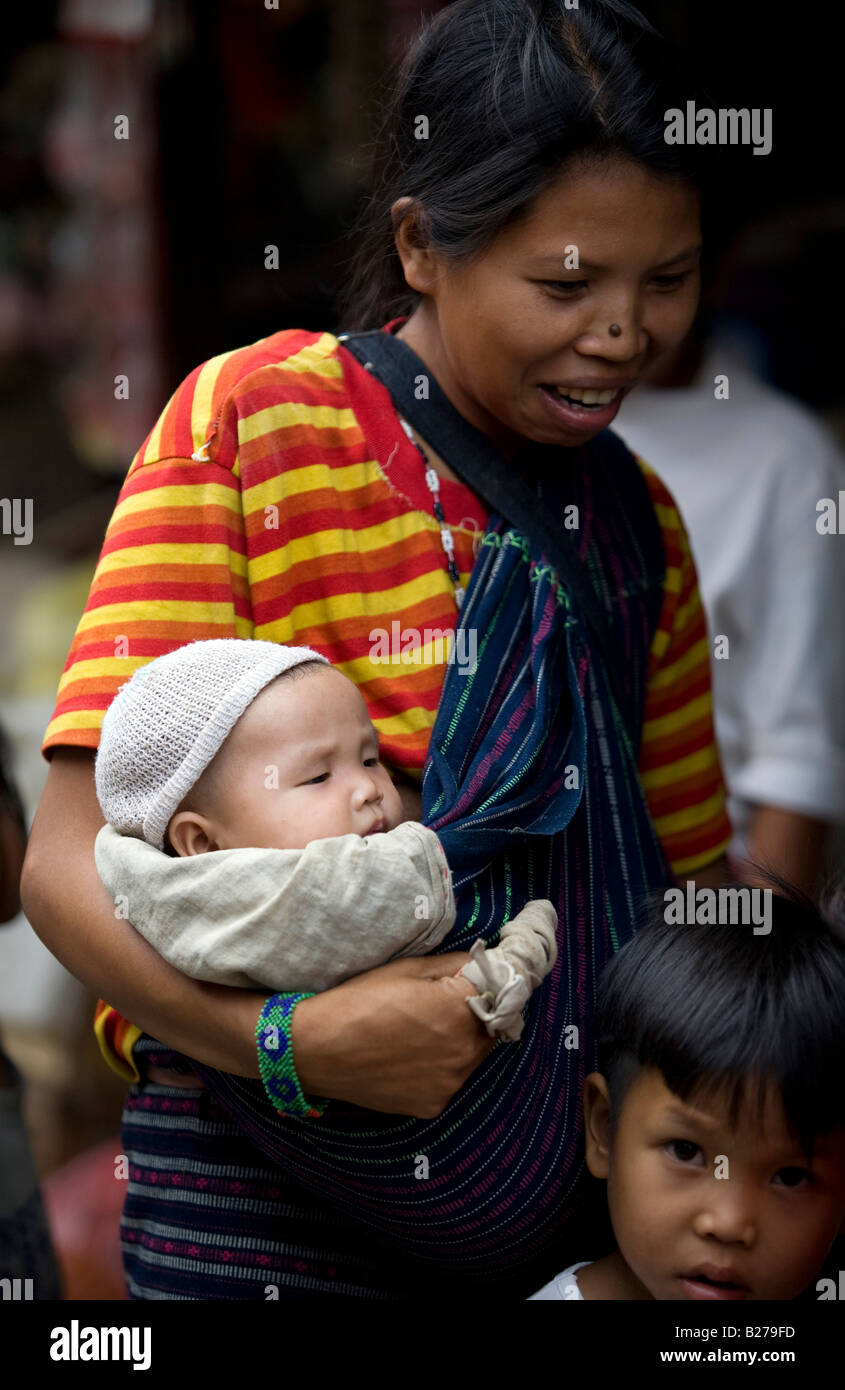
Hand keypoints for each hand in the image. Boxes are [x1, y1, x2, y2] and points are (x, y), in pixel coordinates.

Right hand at [291, 951, 494, 1117]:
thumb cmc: (359, 1000)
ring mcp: (450, 1084)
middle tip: (443, 1006)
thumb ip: (455, 965)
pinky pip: (448, 1081)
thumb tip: (482, 964)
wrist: (317, 1050)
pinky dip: (439, 1069)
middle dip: (476, 1014)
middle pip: (490, 1028)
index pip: (501, 992)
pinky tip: (409, 1058)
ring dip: (459, 1043)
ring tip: (420, 1033)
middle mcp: (464, 1052)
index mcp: (461, 1011)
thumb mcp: (407, 968)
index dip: (491, 984)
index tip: (479, 980)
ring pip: (471, 1057)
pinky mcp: (433, 1105)